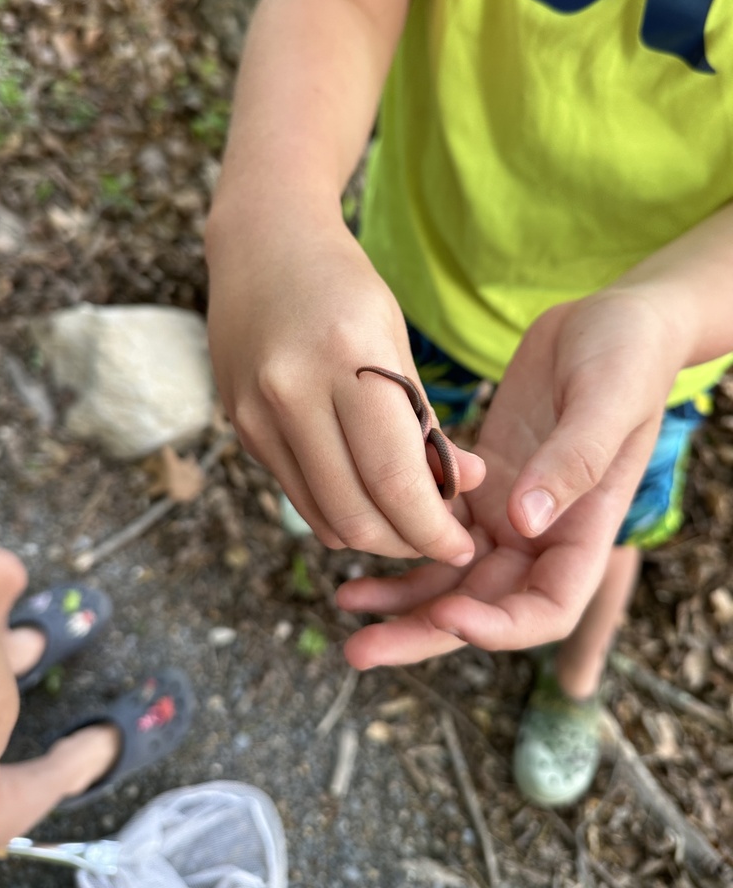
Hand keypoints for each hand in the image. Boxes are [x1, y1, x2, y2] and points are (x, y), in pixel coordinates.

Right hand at [207, 218, 483, 563]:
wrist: (261, 247)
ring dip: (373, 535)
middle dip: (406, 543)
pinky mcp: (242, 428)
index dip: (433, 529)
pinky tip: (365, 496)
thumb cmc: (343, 288)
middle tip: (439, 539)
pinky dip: (337, 510)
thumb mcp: (395, 340)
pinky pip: (297, 494)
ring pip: (322, 516)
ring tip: (408, 520)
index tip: (462, 544)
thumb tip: (467, 485)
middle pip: (355, 514)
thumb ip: (425, 420)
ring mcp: (258, 414)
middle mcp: (292, 392)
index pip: (395, 480)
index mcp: (348, 359)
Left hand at [337, 292, 687, 664]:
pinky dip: (397, 538)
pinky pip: (431, 522)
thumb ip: (573, 462)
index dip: (500, 626)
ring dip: (399, 596)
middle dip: (423, 631)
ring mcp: (506, 510)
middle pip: (482, 605)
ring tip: (344, 605)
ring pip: (448, 573)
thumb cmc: (625, 355)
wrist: (606, 320)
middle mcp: (543, 533)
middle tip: (362, 649)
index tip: (450, 614)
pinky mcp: (477, 481)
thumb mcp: (608, 400)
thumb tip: (524, 522)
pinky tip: (355, 539)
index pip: (546, 609)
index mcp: (585, 530)